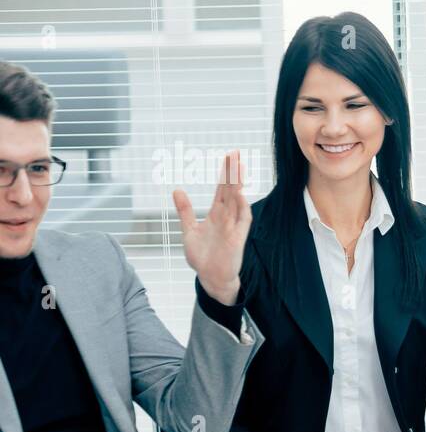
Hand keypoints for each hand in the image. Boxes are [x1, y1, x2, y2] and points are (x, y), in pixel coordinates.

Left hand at [173, 150, 252, 305]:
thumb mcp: (189, 230)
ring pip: (237, 201)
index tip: (229, 157)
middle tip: (236, 153)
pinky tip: (239, 195)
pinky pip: (242, 222)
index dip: (225, 173)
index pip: (222, 189)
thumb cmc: (202, 256)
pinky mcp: (237, 240)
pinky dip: (242, 209)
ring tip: (239, 167)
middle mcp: (226, 218)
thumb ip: (185, 210)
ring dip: (238, 185)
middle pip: (231, 190)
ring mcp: (233, 227)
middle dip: (233, 172)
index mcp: (216, 214)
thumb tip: (177, 190)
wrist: (210, 278)